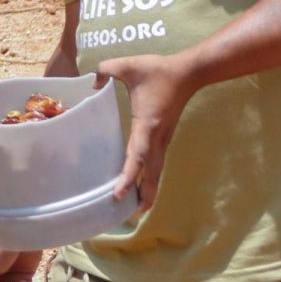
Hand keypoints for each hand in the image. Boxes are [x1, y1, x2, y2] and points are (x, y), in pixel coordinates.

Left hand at [94, 52, 202, 212]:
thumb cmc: (159, 70)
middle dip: (141, 197)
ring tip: (135, 211)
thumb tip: (91, 80)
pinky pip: (157, 164)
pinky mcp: (164, 138)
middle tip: (128, 216)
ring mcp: (163, 140)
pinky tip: (141, 188)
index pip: (137, 157)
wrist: (189, 72)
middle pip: (151, 175)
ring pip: (156, 172)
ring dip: (148, 191)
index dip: (127, 177)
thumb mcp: (129, 65)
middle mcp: (157, 138)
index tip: (117, 194)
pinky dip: (150, 179)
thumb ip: (106, 69)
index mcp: (147, 125)